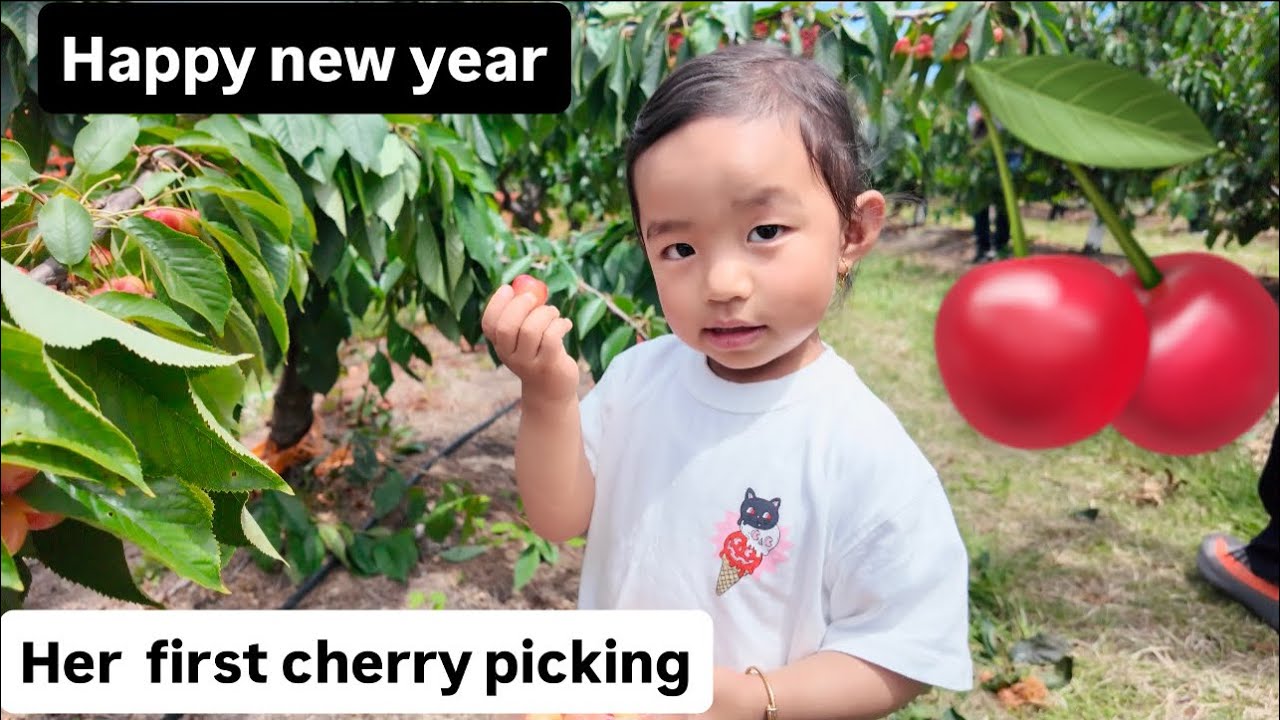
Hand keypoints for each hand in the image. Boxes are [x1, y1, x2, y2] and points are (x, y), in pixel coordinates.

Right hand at [481, 282, 579, 405]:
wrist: (551, 390)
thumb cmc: (539, 354)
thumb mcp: (526, 338)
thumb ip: (524, 316)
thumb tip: (527, 287)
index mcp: (501, 345)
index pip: (489, 324)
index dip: (496, 304)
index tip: (508, 288)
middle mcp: (510, 356)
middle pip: (507, 327)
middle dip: (520, 306)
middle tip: (534, 298)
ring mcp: (528, 363)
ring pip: (531, 330)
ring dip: (545, 313)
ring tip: (554, 313)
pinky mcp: (548, 365)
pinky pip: (551, 338)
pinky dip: (560, 324)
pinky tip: (565, 324)